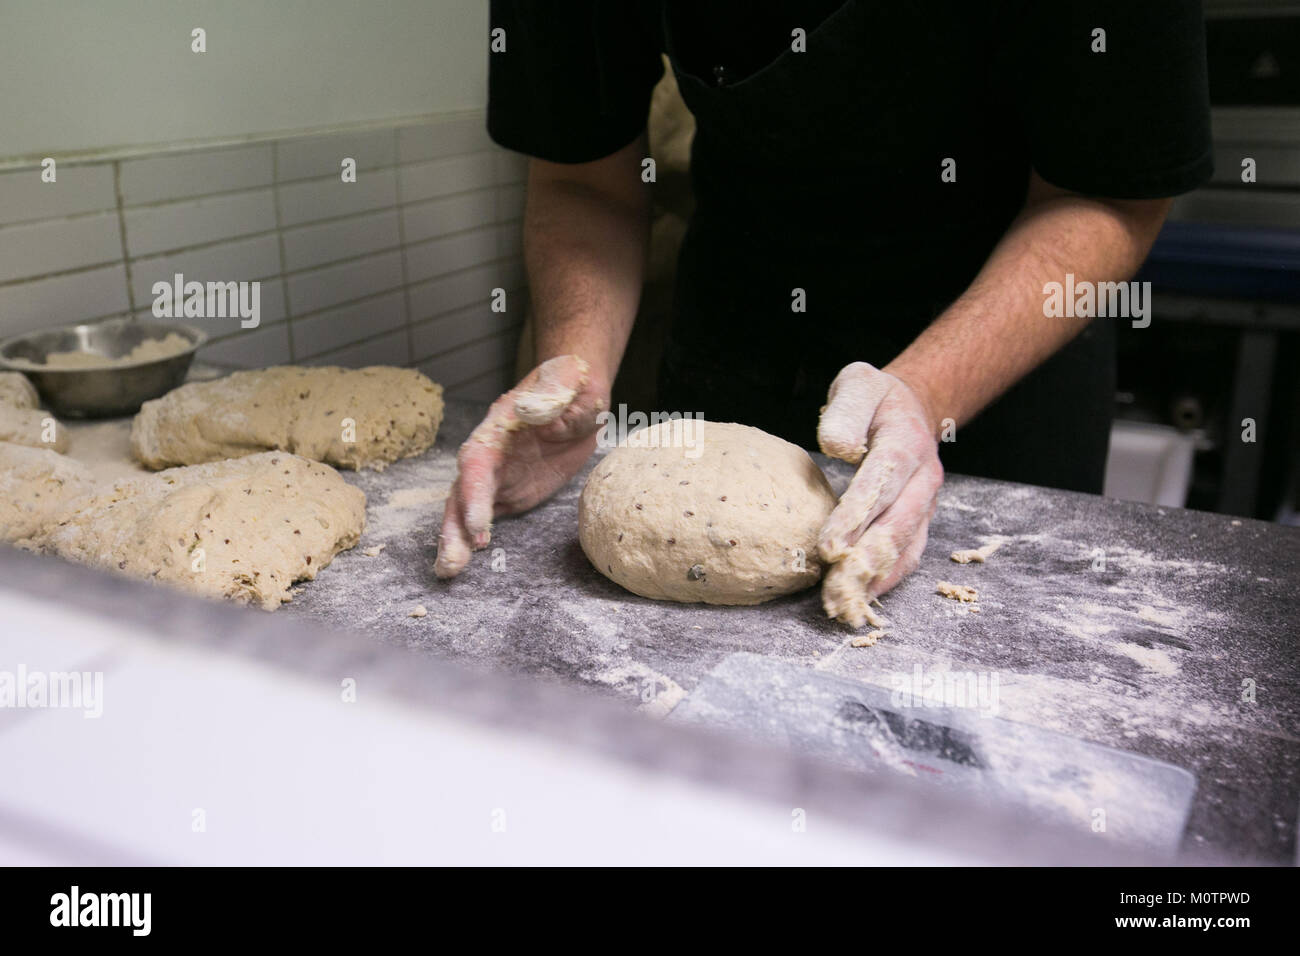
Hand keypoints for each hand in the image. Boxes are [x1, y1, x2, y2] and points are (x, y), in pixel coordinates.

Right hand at [435, 354, 606, 577]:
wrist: (575, 394)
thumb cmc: (572, 384)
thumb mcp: (572, 381)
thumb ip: (556, 396)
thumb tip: (540, 414)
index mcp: (501, 426)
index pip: (479, 461)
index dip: (474, 493)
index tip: (478, 524)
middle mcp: (490, 454)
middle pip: (462, 491)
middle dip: (454, 526)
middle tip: (450, 562)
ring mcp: (497, 476)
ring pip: (466, 509)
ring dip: (455, 539)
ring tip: (447, 571)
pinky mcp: (508, 492)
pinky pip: (485, 518)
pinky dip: (470, 540)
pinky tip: (459, 566)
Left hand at [816, 361, 942, 627]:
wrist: (910, 406)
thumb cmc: (875, 399)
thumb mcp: (858, 384)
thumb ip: (846, 411)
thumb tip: (838, 448)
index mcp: (906, 441)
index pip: (881, 483)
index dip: (855, 517)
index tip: (829, 547)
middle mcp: (924, 477)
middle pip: (896, 523)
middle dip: (863, 558)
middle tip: (832, 587)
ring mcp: (926, 502)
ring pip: (905, 546)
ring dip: (875, 576)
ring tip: (843, 601)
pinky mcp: (920, 520)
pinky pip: (909, 554)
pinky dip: (888, 578)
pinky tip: (863, 596)